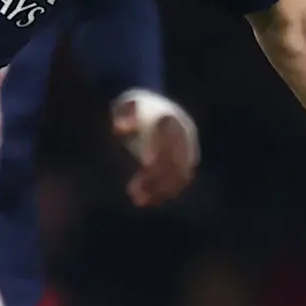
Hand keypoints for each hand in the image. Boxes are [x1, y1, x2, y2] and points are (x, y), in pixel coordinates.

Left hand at [110, 92, 197, 207]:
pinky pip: (180, 180)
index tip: (145, 166)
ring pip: (179, 174)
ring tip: (138, 200)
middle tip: (134, 193)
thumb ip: (123, 115)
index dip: (159, 151)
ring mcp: (187, 148)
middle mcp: (183, 134)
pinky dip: (166, 191)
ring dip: (160, 190)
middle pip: (174, 159)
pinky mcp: (186, 161)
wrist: (154, 106)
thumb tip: (119, 129)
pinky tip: (148, 200)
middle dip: (156, 178)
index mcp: (170, 117)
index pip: (167, 137)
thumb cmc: (135, 106)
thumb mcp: (127, 104)